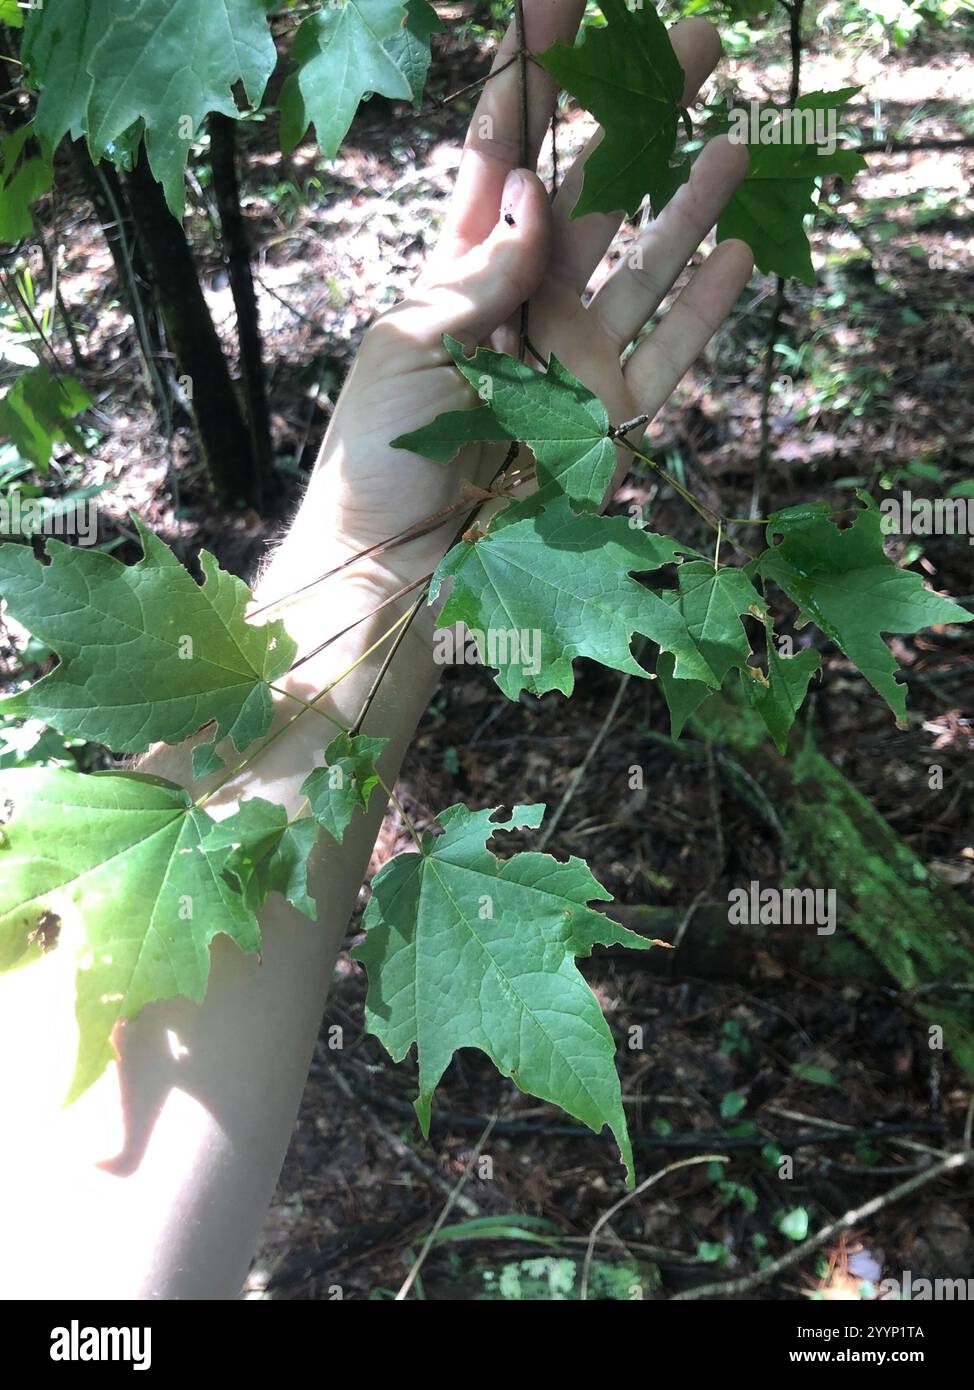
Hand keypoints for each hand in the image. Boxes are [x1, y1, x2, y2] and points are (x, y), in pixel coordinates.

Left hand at [292, 2, 752, 593]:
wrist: (399, 571)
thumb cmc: (376, 459)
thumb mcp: (408, 348)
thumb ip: (476, 272)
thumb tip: (532, 192)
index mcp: (458, 275)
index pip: (498, 151)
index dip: (530, 73)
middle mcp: (523, 306)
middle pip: (591, 192)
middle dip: (637, 116)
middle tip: (691, 44)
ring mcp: (572, 362)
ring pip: (642, 265)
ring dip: (688, 205)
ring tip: (736, 138)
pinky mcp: (608, 423)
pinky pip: (666, 353)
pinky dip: (702, 307)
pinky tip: (738, 253)